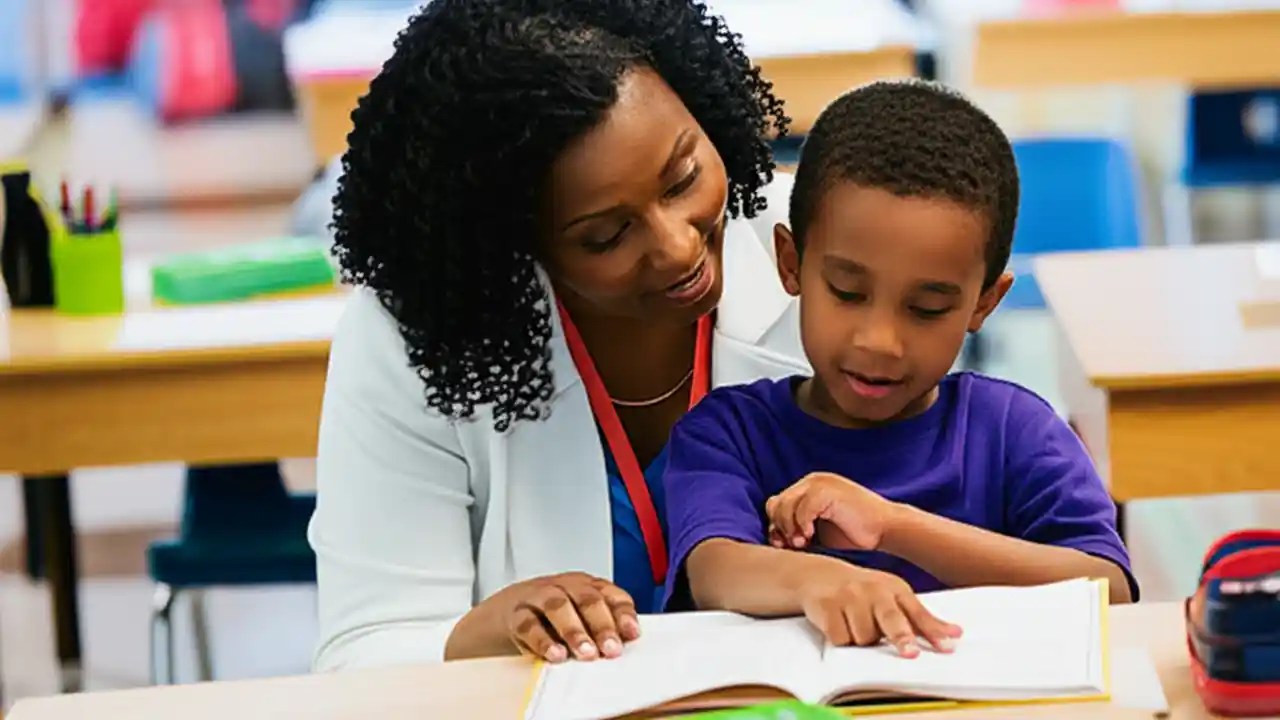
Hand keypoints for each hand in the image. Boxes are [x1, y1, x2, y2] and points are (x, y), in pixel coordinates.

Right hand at [502, 572, 639, 663]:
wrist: (511, 610)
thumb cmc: (555, 616)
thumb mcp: (581, 617)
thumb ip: (603, 628)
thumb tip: (624, 647)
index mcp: (588, 586)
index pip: (611, 595)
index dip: (623, 614)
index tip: (632, 634)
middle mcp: (565, 587)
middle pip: (587, 599)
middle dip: (601, 625)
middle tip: (610, 649)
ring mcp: (539, 597)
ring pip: (558, 607)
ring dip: (574, 631)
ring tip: (585, 653)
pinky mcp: (517, 614)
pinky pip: (529, 625)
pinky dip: (543, 641)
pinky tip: (555, 655)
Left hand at [765, 472, 898, 550]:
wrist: (885, 529)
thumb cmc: (854, 532)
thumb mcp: (817, 531)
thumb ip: (796, 529)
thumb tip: (774, 538)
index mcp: (808, 487)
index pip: (777, 504)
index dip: (776, 525)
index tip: (785, 545)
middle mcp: (811, 480)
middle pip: (776, 503)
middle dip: (780, 527)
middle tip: (796, 545)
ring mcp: (819, 483)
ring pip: (785, 505)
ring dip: (790, 528)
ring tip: (803, 543)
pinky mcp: (827, 491)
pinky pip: (801, 508)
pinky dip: (802, 525)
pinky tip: (812, 536)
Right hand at [800, 566, 961, 657]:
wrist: (817, 575)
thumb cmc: (861, 591)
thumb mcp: (892, 597)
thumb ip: (920, 618)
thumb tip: (954, 634)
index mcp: (894, 588)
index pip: (918, 612)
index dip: (932, 630)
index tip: (946, 645)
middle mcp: (873, 590)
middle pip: (891, 619)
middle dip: (901, 636)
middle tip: (910, 653)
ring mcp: (848, 596)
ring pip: (863, 638)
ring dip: (861, 640)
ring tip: (855, 626)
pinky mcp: (826, 606)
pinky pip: (840, 638)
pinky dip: (840, 640)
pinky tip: (838, 625)